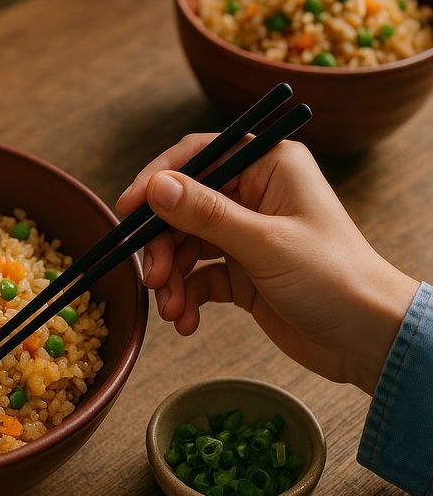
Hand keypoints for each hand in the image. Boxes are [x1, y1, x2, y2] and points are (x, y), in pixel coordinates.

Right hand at [116, 135, 418, 393]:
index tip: (128, 209)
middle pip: (183, 206)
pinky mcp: (242, 272)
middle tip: (154, 278)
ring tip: (172, 310)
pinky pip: (198, 277)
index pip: (200, 155)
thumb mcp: (264, 244)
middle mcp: (255, 194)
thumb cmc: (333, 279)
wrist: (366, 340)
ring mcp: (246, 234)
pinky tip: (186, 322)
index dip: (158, 179)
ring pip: (186, 245)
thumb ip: (206, 214)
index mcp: (270, 167)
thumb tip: (155, 186)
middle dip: (164, 245)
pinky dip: (187, 298)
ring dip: (172, 279)